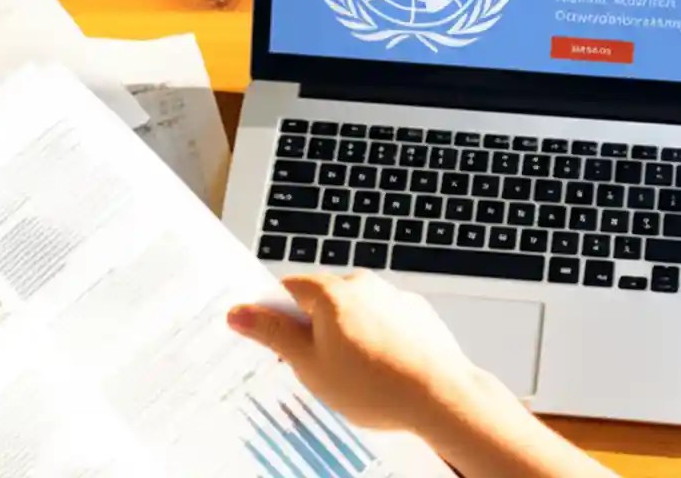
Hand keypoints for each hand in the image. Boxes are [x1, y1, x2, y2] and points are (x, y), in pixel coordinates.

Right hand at [227, 271, 480, 430]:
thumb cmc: (375, 386)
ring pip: (354, 311)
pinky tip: (381, 371)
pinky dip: (377, 340)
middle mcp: (364, 285)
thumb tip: (239, 312)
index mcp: (332, 292)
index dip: (274, 315)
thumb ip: (273, 334)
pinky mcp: (417, 314)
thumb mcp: (309, 365)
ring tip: (354, 376)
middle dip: (312, 329)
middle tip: (314, 367)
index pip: (288, 288)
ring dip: (346, 335)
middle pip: (322, 299)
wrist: (440, 396)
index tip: (273, 339)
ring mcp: (394, 297)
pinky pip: (384, 321)